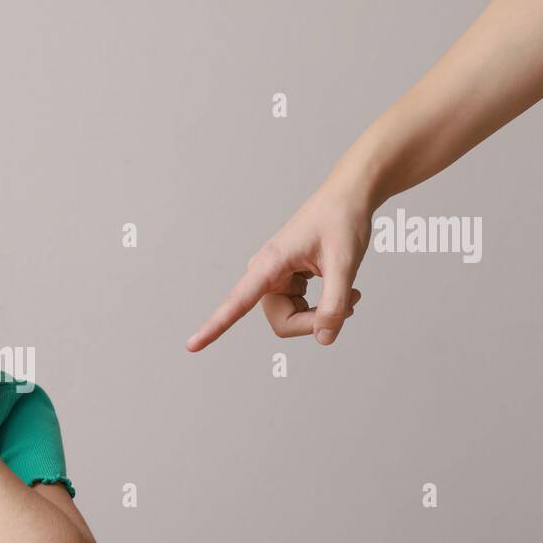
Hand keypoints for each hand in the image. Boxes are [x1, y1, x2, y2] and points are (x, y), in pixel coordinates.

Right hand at [186, 178, 367, 350]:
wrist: (348, 196)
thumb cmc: (342, 220)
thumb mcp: (344, 263)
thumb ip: (335, 304)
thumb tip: (324, 339)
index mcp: (270, 263)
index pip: (238, 302)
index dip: (215, 325)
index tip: (192, 345)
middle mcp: (265, 274)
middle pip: (283, 322)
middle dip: (315, 321)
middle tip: (350, 303)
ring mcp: (275, 279)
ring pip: (292, 319)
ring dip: (323, 314)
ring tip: (350, 293)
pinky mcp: (286, 281)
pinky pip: (300, 310)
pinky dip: (324, 307)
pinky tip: (343, 289)